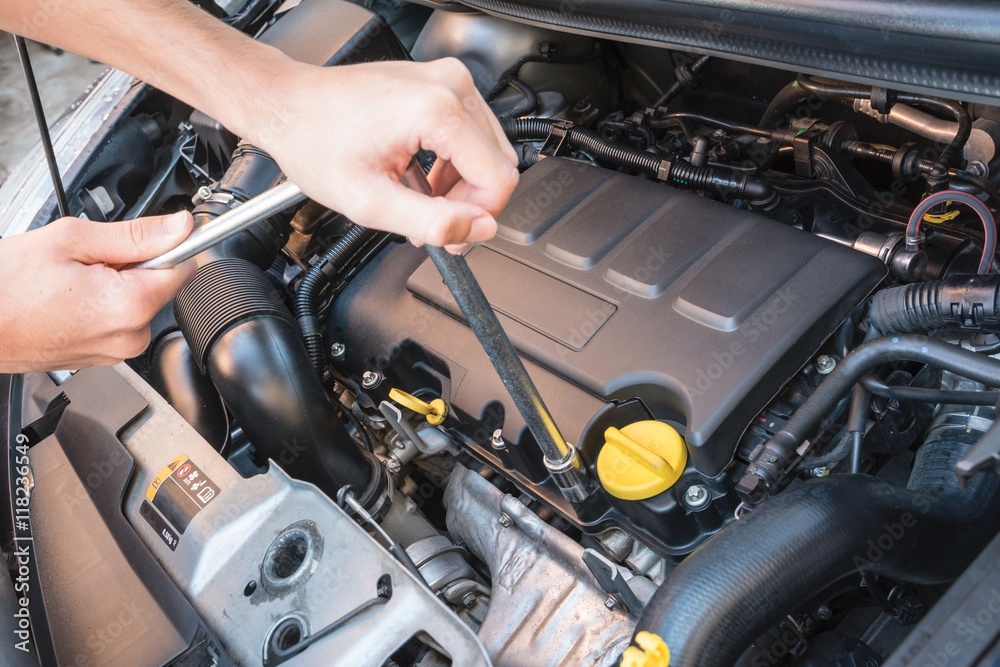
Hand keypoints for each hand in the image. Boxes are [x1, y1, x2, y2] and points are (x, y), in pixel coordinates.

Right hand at [0, 212, 195, 372]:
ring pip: (138, 303)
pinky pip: (118, 321)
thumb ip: (134, 235)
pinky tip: (69, 299)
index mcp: (130, 305)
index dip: (169, 244)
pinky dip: (102, 305)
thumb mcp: (71, 241)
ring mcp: (116, 351)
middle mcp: (130, 336)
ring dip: (115, 285)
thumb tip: (179, 226)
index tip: (153, 234)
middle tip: (89, 260)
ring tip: (72, 282)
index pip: (184, 267)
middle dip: (133, 265)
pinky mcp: (102, 356)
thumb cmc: (5, 287)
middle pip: (159, 284)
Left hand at [252, 58, 518, 250]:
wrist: (289, 107)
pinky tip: (422, 183)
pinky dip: (452, 166)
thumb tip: (478, 230)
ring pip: (486, 153)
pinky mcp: (439, 85)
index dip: (479, 217)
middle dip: (469, 203)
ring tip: (421, 203)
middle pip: (496, 165)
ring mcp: (446, 81)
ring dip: (460, 187)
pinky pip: (469, 136)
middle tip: (434, 225)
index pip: (498, 178)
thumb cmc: (315, 142)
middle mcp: (449, 86)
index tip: (453, 234)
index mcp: (437, 110)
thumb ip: (432, 222)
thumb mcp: (371, 201)